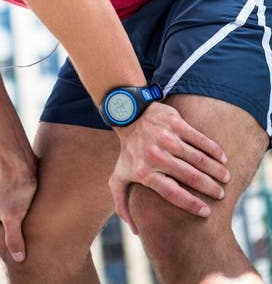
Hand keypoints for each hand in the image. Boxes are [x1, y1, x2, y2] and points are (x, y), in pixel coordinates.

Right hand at [0, 159, 37, 263]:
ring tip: (24, 231)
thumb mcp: (14, 217)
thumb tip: (18, 258)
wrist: (17, 161)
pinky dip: (13, 215)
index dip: (3, 253)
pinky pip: (5, 208)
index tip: (16, 256)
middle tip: (21, 246)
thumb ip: (14, 238)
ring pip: (0, 219)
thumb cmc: (16, 189)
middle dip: (5, 241)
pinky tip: (24, 213)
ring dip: (9, 227)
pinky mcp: (3, 190)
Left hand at [109, 102, 229, 232]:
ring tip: (225, 178)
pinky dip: (213, 149)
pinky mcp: (175, 123)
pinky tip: (223, 158)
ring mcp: (166, 138)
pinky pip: (199, 138)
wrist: (128, 114)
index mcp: (144, 171)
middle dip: (209, 188)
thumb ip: (122, 203)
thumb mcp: (118, 177)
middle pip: (190, 176)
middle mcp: (156, 155)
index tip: (206, 212)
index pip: (172, 193)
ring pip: (198, 158)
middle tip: (220, 194)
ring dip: (215, 170)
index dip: (191, 204)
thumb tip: (136, 231)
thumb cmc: (128, 152)